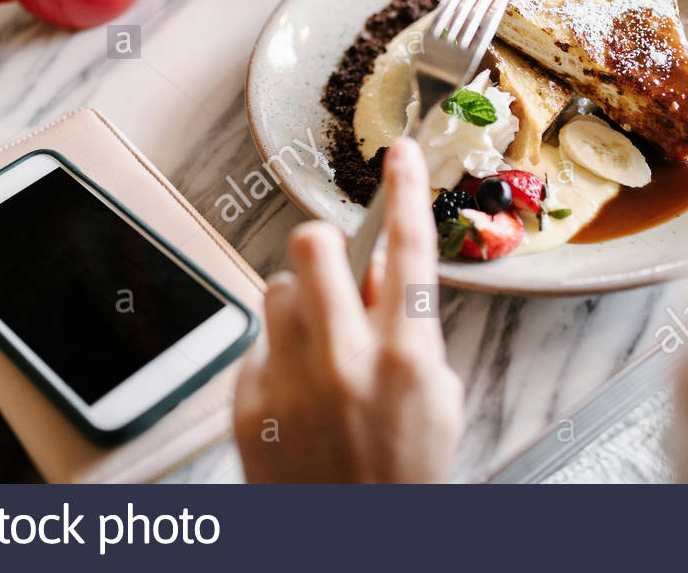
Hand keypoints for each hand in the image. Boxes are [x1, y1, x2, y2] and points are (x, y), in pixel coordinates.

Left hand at [233, 139, 463, 482]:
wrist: (351, 543)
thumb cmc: (401, 474)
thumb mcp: (437, 397)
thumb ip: (413, 329)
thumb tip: (381, 274)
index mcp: (406, 356)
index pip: (407, 248)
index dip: (405, 189)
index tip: (399, 153)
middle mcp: (345, 360)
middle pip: (312, 244)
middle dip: (323, 244)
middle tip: (333, 268)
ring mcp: (291, 381)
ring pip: (278, 289)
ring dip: (300, 305)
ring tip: (316, 348)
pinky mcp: (250, 403)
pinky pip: (258, 343)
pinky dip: (278, 356)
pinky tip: (297, 394)